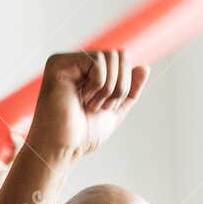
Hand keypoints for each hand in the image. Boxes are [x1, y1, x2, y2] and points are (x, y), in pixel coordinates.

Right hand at [26, 50, 147, 162]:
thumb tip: (144, 67)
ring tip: (91, 104)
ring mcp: (65, 62)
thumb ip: (129, 90)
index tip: (105, 107)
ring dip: (109, 87)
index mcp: (85, 73)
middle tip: (100, 106)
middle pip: (119, 54)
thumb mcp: (114, 111)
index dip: (124, 84)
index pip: (121, 60)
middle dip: (119, 85)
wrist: (61, 149)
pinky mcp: (58, 64)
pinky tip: (82, 99)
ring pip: (110, 56)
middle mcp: (74, 63)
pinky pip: (97, 61)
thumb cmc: (81, 135)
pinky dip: (99, 84)